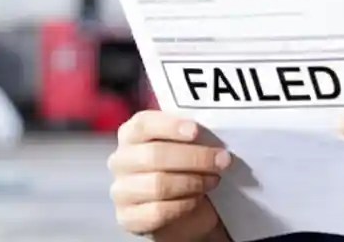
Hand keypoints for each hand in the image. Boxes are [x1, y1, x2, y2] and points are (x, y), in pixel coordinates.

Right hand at [107, 110, 233, 240]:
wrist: (183, 211)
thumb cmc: (184, 170)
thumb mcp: (187, 146)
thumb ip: (191, 136)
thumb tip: (213, 132)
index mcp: (131, 134)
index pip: (143, 124)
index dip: (170, 126)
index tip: (196, 131)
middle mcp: (121, 160)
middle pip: (154, 155)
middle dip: (194, 157)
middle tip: (222, 160)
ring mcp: (121, 191)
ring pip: (158, 184)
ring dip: (193, 182)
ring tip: (214, 180)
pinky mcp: (128, 218)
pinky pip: (158, 211)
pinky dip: (184, 204)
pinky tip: (197, 199)